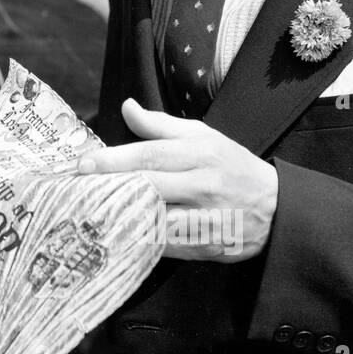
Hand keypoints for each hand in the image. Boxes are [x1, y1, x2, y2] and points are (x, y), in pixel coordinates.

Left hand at [76, 98, 277, 262]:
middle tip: (76, 190)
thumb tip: (127, 107)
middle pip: (149, 186)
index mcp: (200, 153)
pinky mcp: (206, 247)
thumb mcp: (203, 137)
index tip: (84, 164)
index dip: (115, 159)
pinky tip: (115, 238)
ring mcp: (206, 219)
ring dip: (121, 219)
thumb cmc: (232, 167)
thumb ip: (160, 126)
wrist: (277, 209)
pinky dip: (140, 242)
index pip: (151, 154)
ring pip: (156, 220)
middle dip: (109, 187)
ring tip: (87, 215)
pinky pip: (165, 247)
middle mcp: (203, 185)